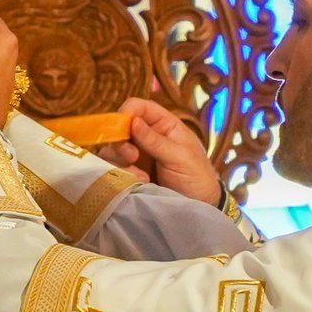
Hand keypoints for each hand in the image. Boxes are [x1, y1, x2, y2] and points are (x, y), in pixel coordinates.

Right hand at [103, 96, 220, 204]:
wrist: (199, 204)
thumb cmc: (197, 176)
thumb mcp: (180, 157)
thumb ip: (155, 140)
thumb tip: (132, 121)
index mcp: (163, 124)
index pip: (139, 107)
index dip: (127, 112)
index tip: (122, 127)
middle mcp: (145, 135)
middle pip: (120, 127)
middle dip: (120, 141)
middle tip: (131, 156)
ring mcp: (135, 154)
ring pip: (113, 148)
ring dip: (120, 160)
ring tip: (139, 176)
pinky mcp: (129, 171)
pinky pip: (113, 167)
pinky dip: (121, 174)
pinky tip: (139, 182)